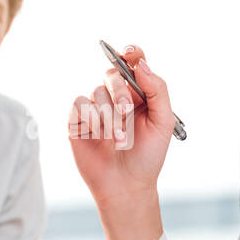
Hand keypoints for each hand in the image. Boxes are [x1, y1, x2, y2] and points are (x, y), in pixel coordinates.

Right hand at [67, 44, 174, 206]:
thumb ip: (157, 90)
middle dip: (121, 93)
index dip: (131, 53)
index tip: (129, 54)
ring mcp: (95, 107)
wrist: (126, 185)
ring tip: (119, 140)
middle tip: (127, 113)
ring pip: (97, 91)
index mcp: (139, 94)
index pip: (133, 63)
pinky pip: (80, 104)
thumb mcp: (162, 122)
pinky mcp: (77, 119)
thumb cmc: (147, 156)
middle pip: (112, 74)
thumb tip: (140, 65)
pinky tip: (98, 136)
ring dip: (109, 116)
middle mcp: (115, 97)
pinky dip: (91, 119)